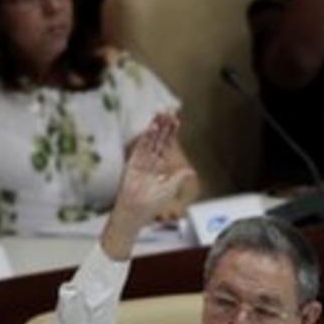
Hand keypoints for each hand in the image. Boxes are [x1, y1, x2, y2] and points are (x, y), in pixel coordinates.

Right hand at [101, 114, 193, 258]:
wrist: (135, 212)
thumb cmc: (151, 204)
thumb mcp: (169, 189)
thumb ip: (178, 178)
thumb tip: (190, 170)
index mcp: (160, 166)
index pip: (167, 145)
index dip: (171, 134)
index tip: (176, 121)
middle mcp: (151, 161)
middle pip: (158, 140)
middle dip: (164, 126)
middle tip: (168, 111)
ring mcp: (141, 161)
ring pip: (149, 141)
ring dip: (155, 129)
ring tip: (161, 116)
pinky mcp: (132, 164)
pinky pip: (139, 149)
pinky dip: (144, 139)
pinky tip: (150, 129)